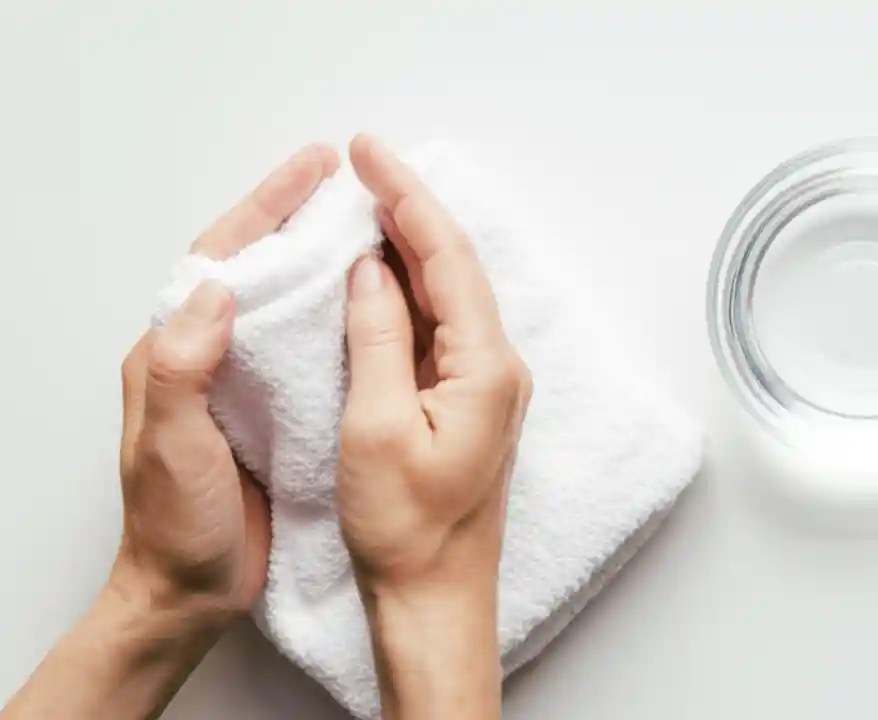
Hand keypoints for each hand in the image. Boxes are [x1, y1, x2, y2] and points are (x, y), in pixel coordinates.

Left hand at [1, 143, 338, 719]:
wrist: (190, 591)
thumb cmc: (175, 522)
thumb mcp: (169, 442)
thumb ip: (182, 365)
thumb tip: (217, 288)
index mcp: (174, 350)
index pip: (220, 258)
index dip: (266, 207)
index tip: (314, 169)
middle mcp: (208, 355)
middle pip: (255, 266)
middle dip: (297, 216)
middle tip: (349, 181)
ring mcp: (243, 382)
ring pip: (285, 302)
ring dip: (322, 259)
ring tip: (369, 226)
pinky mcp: (275, 412)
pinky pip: (308, 347)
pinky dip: (337, 314)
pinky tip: (371, 305)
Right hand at [337, 134, 530, 719]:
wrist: (435, 595)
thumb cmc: (407, 529)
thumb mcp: (376, 426)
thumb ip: (376, 337)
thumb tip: (371, 267)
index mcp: (486, 367)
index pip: (447, 257)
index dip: (407, 196)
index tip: (369, 152)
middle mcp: (500, 367)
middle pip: (455, 265)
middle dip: (410, 206)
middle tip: (364, 160)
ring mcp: (488, 383)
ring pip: (449, 292)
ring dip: (409, 243)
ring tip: (367, 197)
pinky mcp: (469, 400)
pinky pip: (441, 325)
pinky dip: (410, 288)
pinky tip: (383, 268)